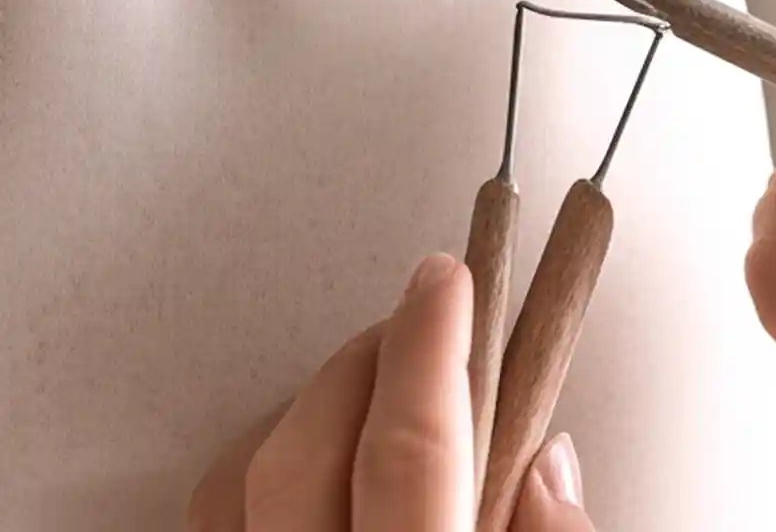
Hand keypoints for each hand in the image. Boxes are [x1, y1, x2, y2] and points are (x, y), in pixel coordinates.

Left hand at [186, 254, 594, 530]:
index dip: (429, 350)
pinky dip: (264, 465)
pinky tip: (320, 457)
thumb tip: (549, 471)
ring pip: (238, 479)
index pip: (408, 455)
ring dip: (311, 408)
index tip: (450, 279)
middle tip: (427, 317)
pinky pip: (214, 518)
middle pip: (302, 454)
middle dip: (368, 361)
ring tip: (380, 383)